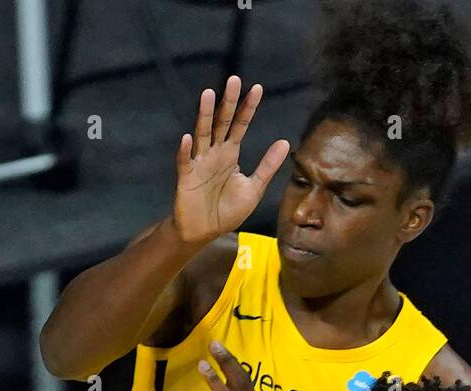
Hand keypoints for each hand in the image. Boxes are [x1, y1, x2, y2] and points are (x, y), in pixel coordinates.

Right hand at [172, 77, 289, 245]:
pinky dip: (185, 151)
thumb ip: (267, 166)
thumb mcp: (254, 189)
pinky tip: (187, 138)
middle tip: (235, 79)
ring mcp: (199, 163)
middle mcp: (214, 153)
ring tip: (208, 94)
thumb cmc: (227, 210)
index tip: (257, 88)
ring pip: (202, 134)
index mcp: (230, 154)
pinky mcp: (186, 178)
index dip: (248, 108)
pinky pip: (185, 162)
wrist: (204, 231)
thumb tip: (285, 141)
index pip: (240, 126)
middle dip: (228, 102)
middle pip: (222, 123)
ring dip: (204, 115)